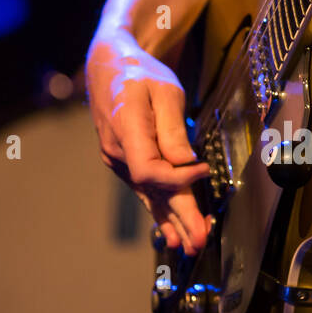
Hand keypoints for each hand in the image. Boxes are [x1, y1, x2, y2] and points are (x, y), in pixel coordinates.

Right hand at [85, 32, 209, 254]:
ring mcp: (117, 161)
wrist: (108, 67)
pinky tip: (170, 231)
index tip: (203, 170)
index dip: (178, 178)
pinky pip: (144, 189)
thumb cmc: (139, 74)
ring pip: (148, 194)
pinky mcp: (124, 164)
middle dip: (179, 218)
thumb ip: (173, 128)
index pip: (149, 170)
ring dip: (171, 220)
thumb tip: (185, 161)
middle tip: (199, 242)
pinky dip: (159, 209)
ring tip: (189, 245)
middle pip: (151, 191)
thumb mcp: (163, 90)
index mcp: (126, 131)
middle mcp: (117, 152)